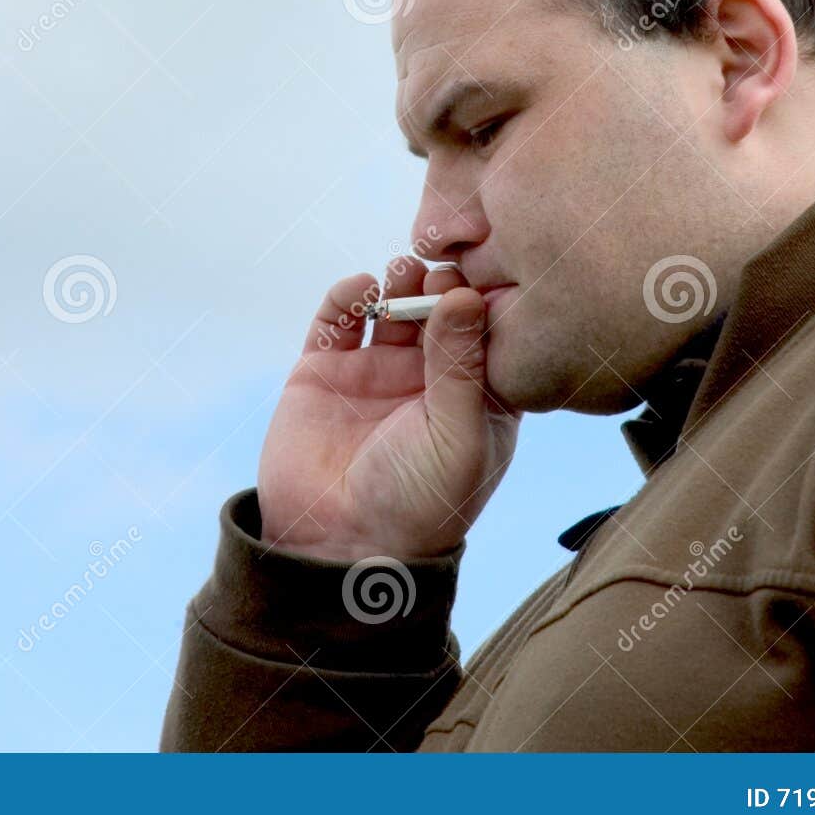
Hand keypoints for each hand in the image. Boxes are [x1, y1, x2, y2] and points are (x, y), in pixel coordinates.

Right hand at [256, 257, 520, 560]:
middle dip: (443, 283)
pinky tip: (361, 289)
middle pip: (440, 311)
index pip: (489, 334)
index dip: (488, 302)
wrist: (340, 546)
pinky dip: (348, 296)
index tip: (485, 277)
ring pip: (393, 307)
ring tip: (405, 270)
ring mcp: (375, 371)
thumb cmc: (419, 505)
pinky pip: (338, 319)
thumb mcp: (458, 437)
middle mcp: (427, 378)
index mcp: (475, 398)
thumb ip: (462, 365)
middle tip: (443, 268)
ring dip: (401, 282)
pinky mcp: (325, 370)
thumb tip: (466, 295)